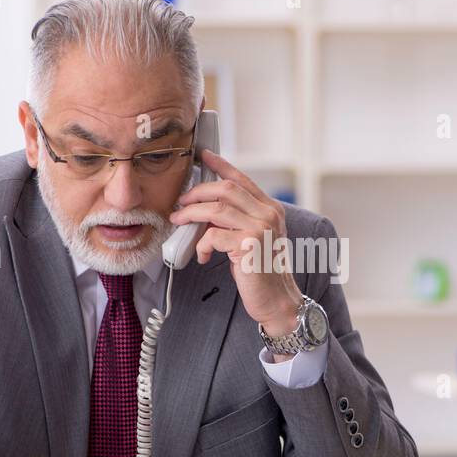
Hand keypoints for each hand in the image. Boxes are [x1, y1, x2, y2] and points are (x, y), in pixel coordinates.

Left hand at [170, 149, 302, 359]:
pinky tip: (201, 256)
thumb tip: (205, 209)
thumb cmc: (261, 272)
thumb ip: (236, 220)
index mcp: (271, 209)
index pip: (242, 179)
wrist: (277, 300)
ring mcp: (260, 229)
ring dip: (191, 215)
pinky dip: (201, 245)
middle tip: (181, 203)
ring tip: (179, 222)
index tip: (203, 156)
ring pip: (215, 209)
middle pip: (225, 189)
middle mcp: (269, 214)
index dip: (221, 165)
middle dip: (197, 192)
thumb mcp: (253, 238)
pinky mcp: (249, 246)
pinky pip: (213, 236)